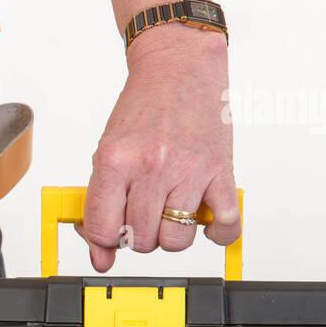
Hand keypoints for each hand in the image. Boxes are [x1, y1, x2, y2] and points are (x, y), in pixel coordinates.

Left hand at [79, 23, 240, 271]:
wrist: (179, 68)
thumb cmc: (142, 110)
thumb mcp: (107, 152)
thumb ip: (100, 203)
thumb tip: (100, 258)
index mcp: (116, 161)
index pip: (104, 229)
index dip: (104, 240)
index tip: (110, 233)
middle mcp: (152, 167)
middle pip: (141, 241)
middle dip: (138, 236)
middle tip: (142, 214)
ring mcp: (189, 171)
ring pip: (175, 241)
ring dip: (171, 236)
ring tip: (169, 213)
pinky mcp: (221, 171)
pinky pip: (225, 225)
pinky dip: (216, 233)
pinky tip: (204, 220)